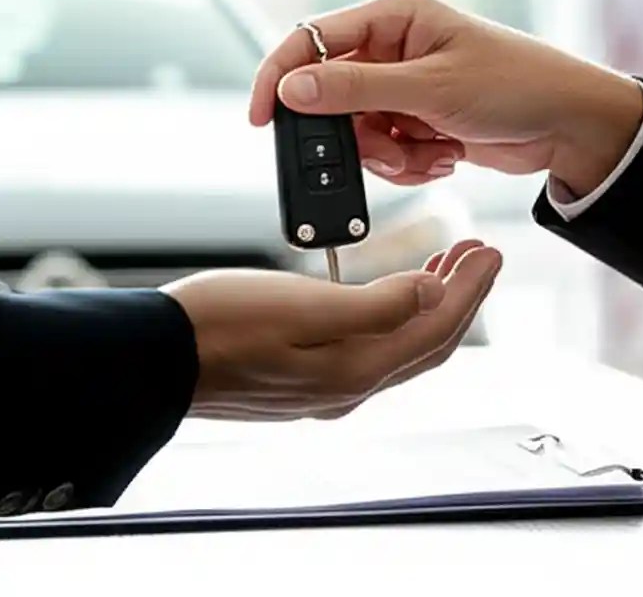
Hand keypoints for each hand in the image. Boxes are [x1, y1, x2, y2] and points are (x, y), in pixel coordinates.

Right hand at [161, 239, 500, 419]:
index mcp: (353, 371)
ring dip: (424, 308)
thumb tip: (431, 299)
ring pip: (395, 349)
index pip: (436, 329)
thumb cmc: (218, 324)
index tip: (488, 250)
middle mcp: (344, 390)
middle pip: (424, 345)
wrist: (154, 356)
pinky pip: (365, 352)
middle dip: (458, 299)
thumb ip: (373, 307)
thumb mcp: (301, 305)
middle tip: (474, 255)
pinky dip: (388, 321)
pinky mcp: (297, 383)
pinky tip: (380, 298)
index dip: (469, 290)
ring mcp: (320, 391)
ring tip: (438, 269)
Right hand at [249, 0, 642, 196]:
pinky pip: (384, 152)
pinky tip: (445, 154)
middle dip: (354, 134)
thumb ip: (356, 88)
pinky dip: (408, 163)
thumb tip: (293, 88)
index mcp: (394, 18)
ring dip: (388, 154)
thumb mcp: (430, 86)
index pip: (313, 40)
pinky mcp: (418, 123)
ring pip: (357, 133)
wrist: (572, 127)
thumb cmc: (517, 85)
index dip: (282, 77)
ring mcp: (405, 89)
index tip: (264, 119)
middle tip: (385, 146)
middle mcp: (394, 49)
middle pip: (331, 96)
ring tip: (430, 150)